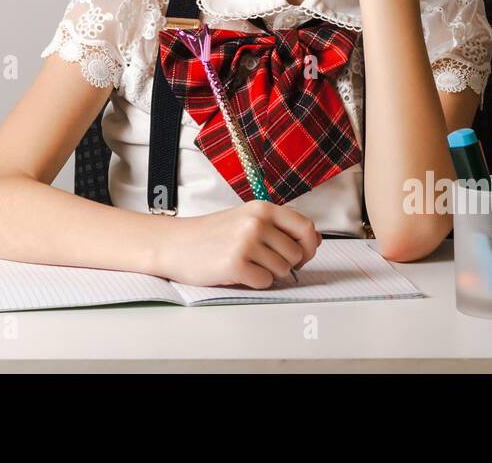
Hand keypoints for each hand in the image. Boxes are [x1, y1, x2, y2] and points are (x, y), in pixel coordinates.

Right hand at [157, 202, 320, 288]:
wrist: (176, 243)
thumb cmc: (212, 234)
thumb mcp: (247, 219)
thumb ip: (280, 227)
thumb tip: (315, 240)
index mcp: (262, 208)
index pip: (306, 227)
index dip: (308, 246)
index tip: (300, 255)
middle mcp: (257, 222)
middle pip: (296, 254)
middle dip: (286, 264)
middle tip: (263, 262)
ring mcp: (246, 242)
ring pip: (283, 270)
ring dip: (269, 274)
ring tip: (247, 264)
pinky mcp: (236, 264)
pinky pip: (265, 282)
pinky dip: (255, 283)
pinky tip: (238, 273)